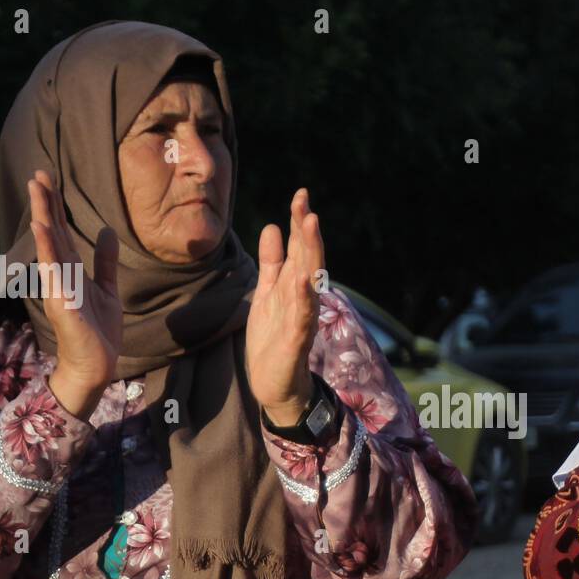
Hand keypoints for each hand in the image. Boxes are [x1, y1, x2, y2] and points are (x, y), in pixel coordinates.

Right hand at [29, 170, 121, 419]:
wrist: (97, 364)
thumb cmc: (98, 330)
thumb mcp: (106, 289)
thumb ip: (103, 262)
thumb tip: (106, 231)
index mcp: (70, 271)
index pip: (61, 232)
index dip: (56, 205)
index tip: (48, 178)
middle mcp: (60, 275)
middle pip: (52, 233)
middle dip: (46, 203)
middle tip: (38, 172)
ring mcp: (59, 288)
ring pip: (50, 247)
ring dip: (44, 218)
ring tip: (37, 191)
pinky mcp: (63, 303)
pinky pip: (54, 273)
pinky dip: (48, 251)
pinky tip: (42, 230)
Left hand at [246, 188, 322, 425]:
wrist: (274, 383)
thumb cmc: (273, 339)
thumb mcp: (267, 293)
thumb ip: (272, 263)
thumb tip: (272, 227)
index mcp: (294, 285)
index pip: (299, 248)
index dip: (298, 222)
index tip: (300, 195)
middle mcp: (303, 297)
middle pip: (307, 258)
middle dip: (306, 230)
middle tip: (305, 202)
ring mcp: (302, 317)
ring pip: (310, 279)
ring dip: (311, 252)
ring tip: (309, 225)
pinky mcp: (297, 339)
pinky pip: (302, 314)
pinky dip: (303, 295)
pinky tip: (302, 276)